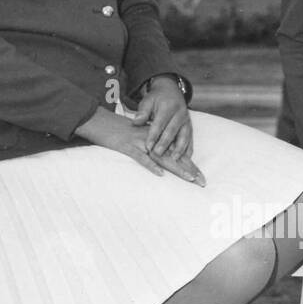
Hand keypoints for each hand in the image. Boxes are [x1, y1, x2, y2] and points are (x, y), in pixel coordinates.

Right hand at [74, 105, 204, 184]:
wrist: (99, 121)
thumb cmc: (117, 133)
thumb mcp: (137, 141)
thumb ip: (150, 151)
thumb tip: (161, 166)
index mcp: (155, 140)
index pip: (176, 154)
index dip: (190, 166)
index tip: (201, 178)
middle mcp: (151, 141)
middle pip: (174, 157)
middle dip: (190, 170)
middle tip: (203, 182)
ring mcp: (140, 144)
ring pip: (162, 157)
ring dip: (177, 168)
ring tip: (190, 178)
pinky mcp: (127, 147)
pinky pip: (141, 157)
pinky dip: (151, 165)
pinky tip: (160, 174)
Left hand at [135, 75, 192, 155]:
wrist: (171, 91)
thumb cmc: (157, 99)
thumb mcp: (147, 101)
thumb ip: (142, 112)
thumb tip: (136, 122)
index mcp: (168, 106)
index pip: (160, 123)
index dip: (154, 135)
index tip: (148, 146)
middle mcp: (179, 113)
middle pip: (172, 131)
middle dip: (165, 144)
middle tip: (157, 154)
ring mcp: (186, 121)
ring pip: (184, 136)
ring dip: (180, 149)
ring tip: (173, 159)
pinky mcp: (190, 127)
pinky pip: (190, 139)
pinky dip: (188, 149)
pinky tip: (185, 159)